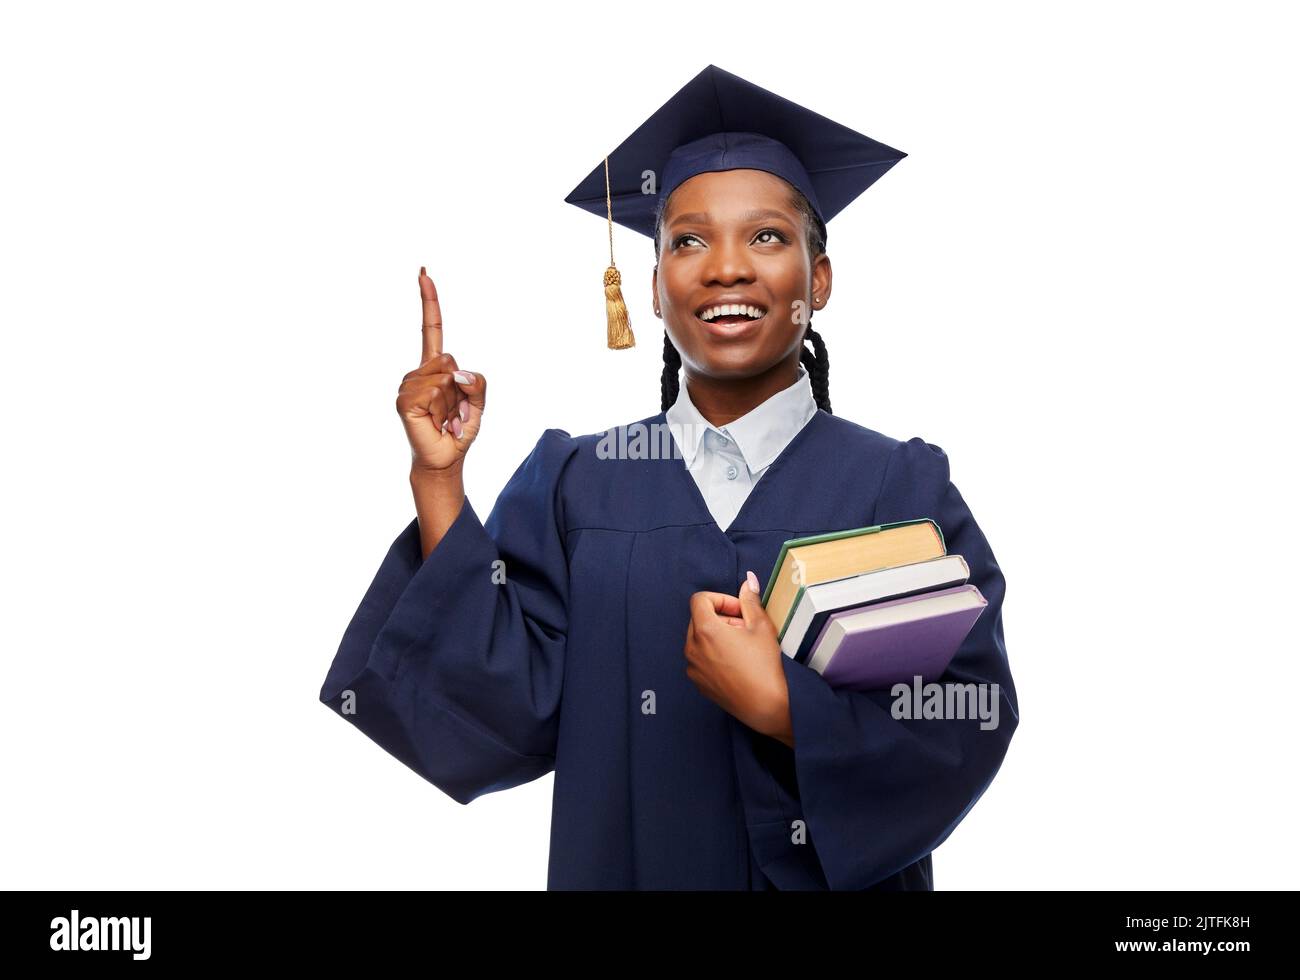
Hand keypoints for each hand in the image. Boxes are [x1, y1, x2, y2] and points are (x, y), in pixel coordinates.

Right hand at [396, 267, 486, 473]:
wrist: (445, 457)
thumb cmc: (458, 428)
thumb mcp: (478, 403)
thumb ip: (477, 382)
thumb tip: (455, 372)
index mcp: (435, 367)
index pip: (431, 328)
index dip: (429, 301)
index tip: (424, 273)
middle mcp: (418, 372)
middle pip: (449, 360)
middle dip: (461, 388)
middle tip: (452, 410)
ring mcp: (408, 385)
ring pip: (443, 377)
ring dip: (452, 402)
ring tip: (444, 417)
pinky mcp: (404, 400)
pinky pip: (434, 391)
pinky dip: (442, 408)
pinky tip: (435, 421)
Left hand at [684, 572, 792, 744]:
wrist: (766, 708)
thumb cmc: (765, 666)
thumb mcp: (761, 627)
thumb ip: (750, 601)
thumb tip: (748, 580)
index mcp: (705, 630)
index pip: (700, 599)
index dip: (721, 599)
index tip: (740, 610)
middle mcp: (692, 648)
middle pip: (699, 618)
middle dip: (722, 617)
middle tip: (746, 628)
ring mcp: (693, 667)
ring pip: (700, 639)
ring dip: (718, 635)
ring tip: (743, 646)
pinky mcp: (698, 683)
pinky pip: (700, 658)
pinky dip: (714, 653)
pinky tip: (737, 663)